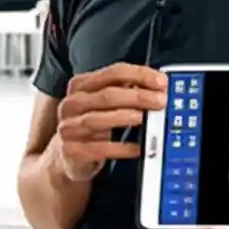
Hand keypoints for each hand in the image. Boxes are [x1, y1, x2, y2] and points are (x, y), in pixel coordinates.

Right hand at [55, 63, 167, 181]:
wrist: (67, 155)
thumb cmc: (92, 124)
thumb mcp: (103, 104)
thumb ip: (126, 92)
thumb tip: (158, 89)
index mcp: (81, 85)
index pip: (113, 73)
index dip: (139, 75)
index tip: (161, 82)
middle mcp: (72, 104)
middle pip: (106, 95)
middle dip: (137, 97)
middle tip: (160, 101)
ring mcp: (69, 127)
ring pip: (98, 120)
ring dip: (125, 117)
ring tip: (145, 118)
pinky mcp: (72, 150)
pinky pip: (99, 149)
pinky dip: (121, 148)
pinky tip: (138, 147)